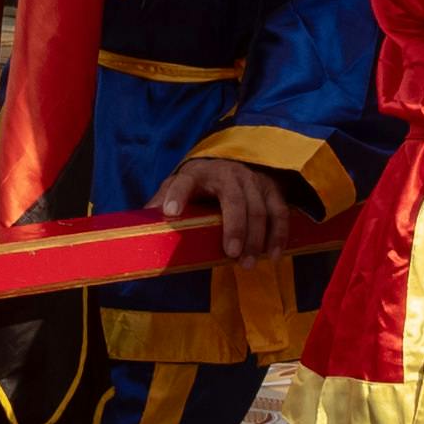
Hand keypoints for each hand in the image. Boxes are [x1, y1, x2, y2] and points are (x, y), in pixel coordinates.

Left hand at [146, 150, 298, 263]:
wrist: (235, 160)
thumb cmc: (201, 181)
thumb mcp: (178, 184)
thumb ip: (162, 200)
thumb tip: (144, 221)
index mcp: (198, 173)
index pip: (184, 182)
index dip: (177, 195)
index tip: (170, 213)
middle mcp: (228, 173)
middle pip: (234, 200)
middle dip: (234, 227)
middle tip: (231, 254)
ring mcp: (253, 180)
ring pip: (259, 209)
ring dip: (256, 238)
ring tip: (248, 263)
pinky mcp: (272, 189)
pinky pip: (279, 213)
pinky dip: (278, 235)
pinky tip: (274, 255)